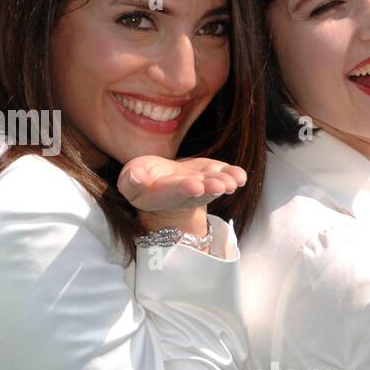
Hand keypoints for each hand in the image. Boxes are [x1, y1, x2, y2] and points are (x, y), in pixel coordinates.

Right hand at [116, 155, 246, 217]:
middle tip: (219, 187)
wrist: (164, 183)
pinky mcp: (214, 174)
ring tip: (232, 182)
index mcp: (163, 194)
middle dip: (209, 189)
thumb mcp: (130, 181)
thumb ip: (131, 181)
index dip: (184, 189)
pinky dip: (234, 175)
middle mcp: (186, 193)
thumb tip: (136, 177)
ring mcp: (203, 184)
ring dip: (224, 184)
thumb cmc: (144, 180)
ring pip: (215, 186)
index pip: (174, 192)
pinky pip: (226, 176)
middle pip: (199, 193)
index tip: (194, 186)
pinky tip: (240, 176)